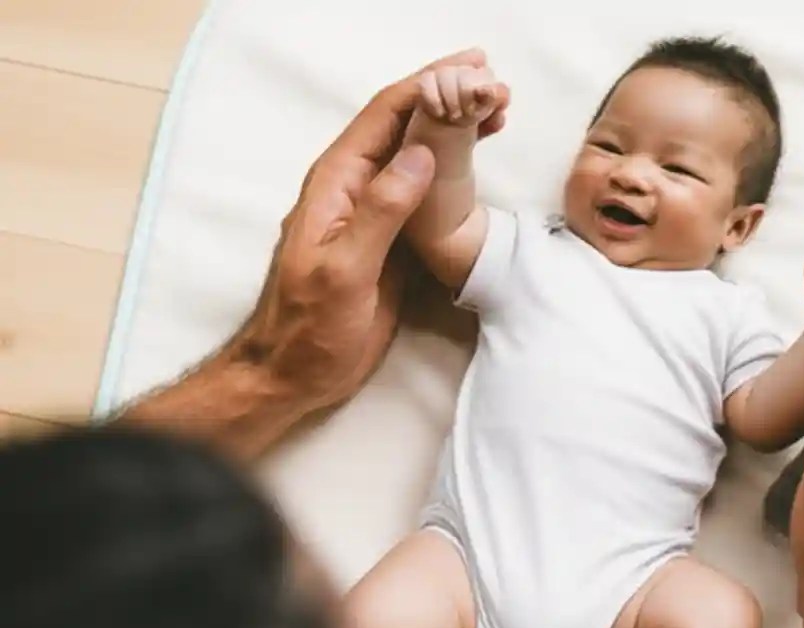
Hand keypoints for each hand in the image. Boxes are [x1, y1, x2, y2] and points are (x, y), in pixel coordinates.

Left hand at [233, 49, 502, 414]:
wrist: (295, 373)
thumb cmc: (309, 327)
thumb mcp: (345, 270)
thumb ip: (380, 211)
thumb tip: (421, 153)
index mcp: (336, 184)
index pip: (383, 117)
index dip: (426, 86)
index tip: (471, 69)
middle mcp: (355, 188)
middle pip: (402, 125)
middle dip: (446, 98)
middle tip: (496, 82)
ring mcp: (374, 212)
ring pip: (417, 154)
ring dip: (454, 129)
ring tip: (498, 112)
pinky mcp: (392, 239)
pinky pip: (425, 190)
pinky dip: (453, 168)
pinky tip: (478, 161)